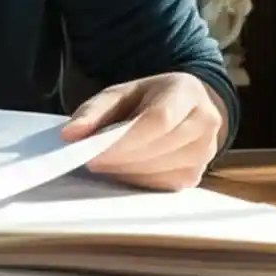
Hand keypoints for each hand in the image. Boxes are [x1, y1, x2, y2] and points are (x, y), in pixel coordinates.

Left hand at [60, 71, 226, 190]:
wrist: (184, 107)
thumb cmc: (148, 99)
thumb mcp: (120, 93)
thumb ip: (94, 111)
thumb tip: (70, 134)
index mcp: (186, 91)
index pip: (159, 119)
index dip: (125, 139)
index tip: (93, 150)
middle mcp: (206, 121)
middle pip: (161, 146)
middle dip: (121, 157)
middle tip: (91, 160)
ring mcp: (206, 151)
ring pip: (163, 169)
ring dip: (127, 171)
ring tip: (103, 164)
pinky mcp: (197, 174)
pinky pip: (164, 184)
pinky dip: (138, 180)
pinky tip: (122, 171)